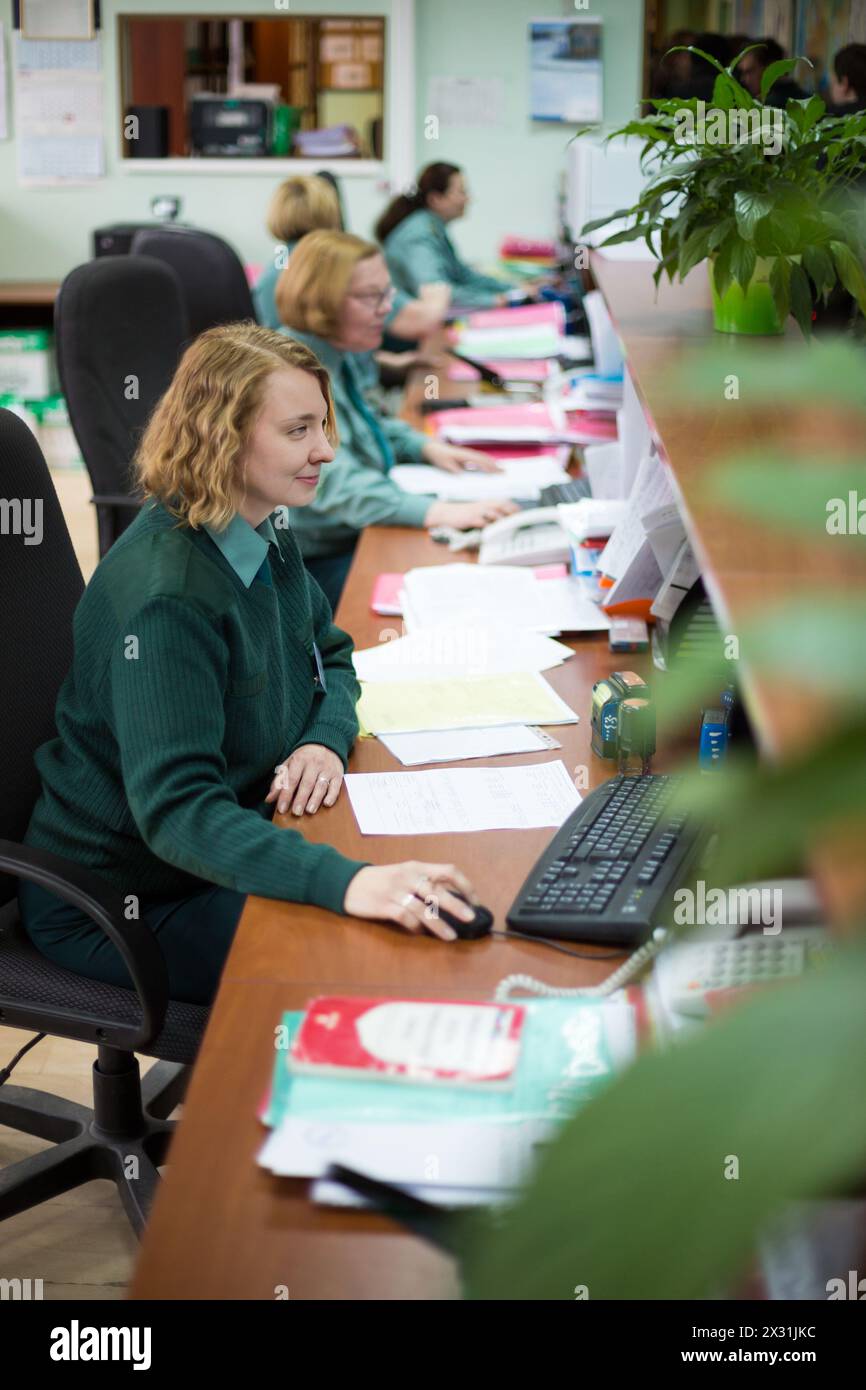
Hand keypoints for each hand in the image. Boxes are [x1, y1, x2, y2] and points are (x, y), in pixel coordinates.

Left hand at [266, 744, 343, 816]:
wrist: (326, 743)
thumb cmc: (304, 758)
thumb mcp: (289, 764)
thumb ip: (280, 781)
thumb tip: (269, 799)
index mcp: (299, 760)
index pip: (291, 779)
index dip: (286, 795)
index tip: (281, 809)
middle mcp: (314, 764)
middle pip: (307, 783)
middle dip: (301, 799)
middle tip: (296, 813)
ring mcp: (327, 769)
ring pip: (321, 785)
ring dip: (315, 799)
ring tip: (309, 811)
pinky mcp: (338, 774)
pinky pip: (336, 786)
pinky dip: (332, 795)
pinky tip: (327, 803)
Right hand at [343, 861, 479, 941]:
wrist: (348, 882)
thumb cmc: (381, 879)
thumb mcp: (405, 873)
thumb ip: (426, 882)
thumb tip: (454, 897)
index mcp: (416, 867)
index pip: (447, 871)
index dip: (465, 886)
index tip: (474, 901)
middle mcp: (408, 876)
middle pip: (437, 891)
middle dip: (456, 905)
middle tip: (470, 918)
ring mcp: (395, 891)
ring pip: (422, 908)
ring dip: (439, 924)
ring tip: (451, 936)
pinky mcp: (383, 905)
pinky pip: (404, 917)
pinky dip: (414, 926)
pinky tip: (420, 933)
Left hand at [422, 440, 501, 473]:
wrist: (432, 448)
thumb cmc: (438, 456)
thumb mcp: (443, 464)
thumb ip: (452, 469)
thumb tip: (461, 474)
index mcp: (464, 455)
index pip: (479, 461)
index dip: (488, 467)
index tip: (496, 472)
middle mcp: (468, 454)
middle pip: (484, 459)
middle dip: (494, 465)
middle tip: (504, 472)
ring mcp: (468, 454)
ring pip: (483, 458)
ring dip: (492, 464)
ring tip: (501, 469)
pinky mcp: (466, 456)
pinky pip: (479, 459)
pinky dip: (486, 463)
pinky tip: (489, 468)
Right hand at [425, 498, 519, 529]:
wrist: (447, 513)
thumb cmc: (465, 515)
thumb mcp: (480, 511)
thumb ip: (492, 515)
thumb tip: (506, 522)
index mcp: (488, 502)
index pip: (506, 503)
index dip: (516, 510)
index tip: (523, 518)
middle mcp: (485, 505)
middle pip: (503, 506)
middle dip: (513, 514)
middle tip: (520, 523)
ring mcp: (478, 511)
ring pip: (495, 514)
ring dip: (504, 521)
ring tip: (512, 529)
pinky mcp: (471, 518)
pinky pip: (483, 523)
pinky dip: (490, 528)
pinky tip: (496, 534)